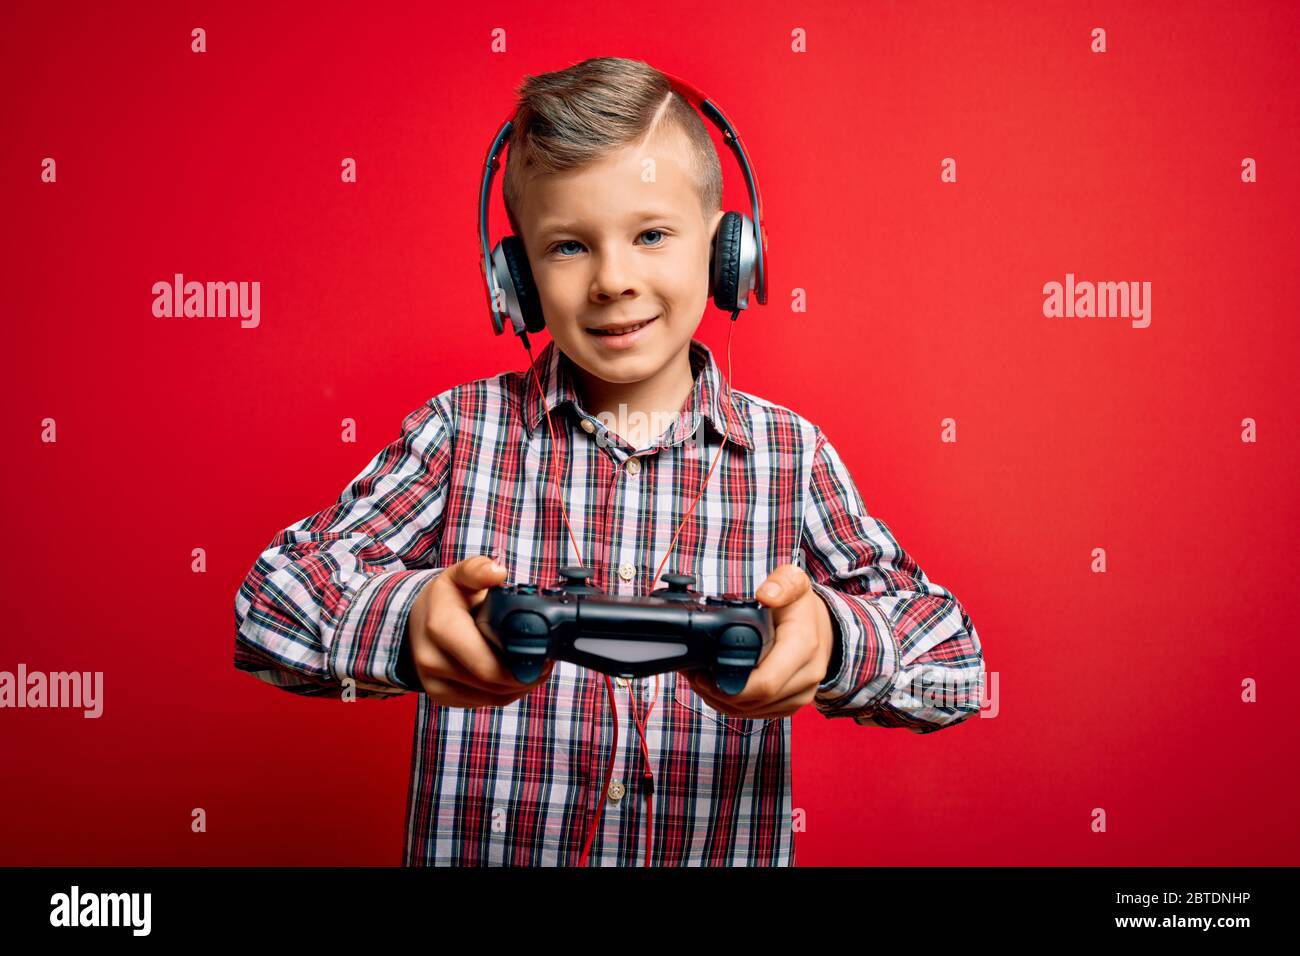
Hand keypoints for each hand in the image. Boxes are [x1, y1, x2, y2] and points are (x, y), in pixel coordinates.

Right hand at [406, 555, 555, 707]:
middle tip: (546, 662)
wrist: (415, 621)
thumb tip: (497, 572)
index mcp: (440, 629)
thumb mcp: (459, 575)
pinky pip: (483, 703)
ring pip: (492, 698)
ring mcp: (434, 683)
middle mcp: (433, 661)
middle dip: (526, 676)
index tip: (545, 654)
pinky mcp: (441, 697)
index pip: (487, 665)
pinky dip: (504, 693)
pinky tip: (515, 677)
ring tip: (534, 667)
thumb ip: (477, 570)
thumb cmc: (445, 598)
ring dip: (519, 687)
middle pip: (493, 684)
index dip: (522, 664)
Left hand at [684, 564, 835, 719]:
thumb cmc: (802, 606)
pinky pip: (758, 714)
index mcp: (804, 646)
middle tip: (694, 675)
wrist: (825, 627)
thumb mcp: (795, 582)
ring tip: (700, 679)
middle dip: (717, 692)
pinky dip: (733, 705)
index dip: (728, 684)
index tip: (703, 671)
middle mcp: (807, 675)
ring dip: (721, 701)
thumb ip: (781, 583)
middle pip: (754, 701)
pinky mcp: (792, 704)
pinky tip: (717, 688)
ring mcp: (802, 694)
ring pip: (752, 712)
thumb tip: (765, 596)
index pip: (764, 682)